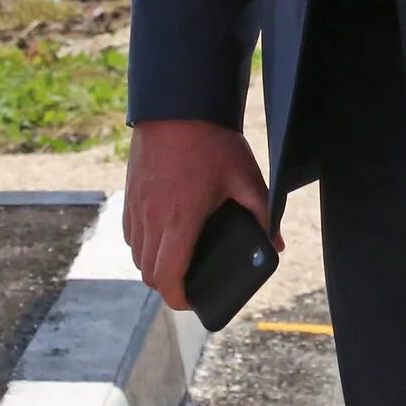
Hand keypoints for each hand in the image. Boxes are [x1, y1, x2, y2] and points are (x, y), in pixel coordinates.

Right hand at [124, 120, 275, 311]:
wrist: (177, 105)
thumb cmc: (212, 141)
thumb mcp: (245, 176)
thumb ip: (262, 213)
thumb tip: (275, 243)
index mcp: (180, 219)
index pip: (167, 276)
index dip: (178, 298)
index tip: (193, 301)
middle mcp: (152, 218)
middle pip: (148, 273)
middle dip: (168, 286)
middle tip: (190, 285)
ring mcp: (137, 206)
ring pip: (136, 255)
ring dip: (154, 266)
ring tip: (178, 263)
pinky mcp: (130, 194)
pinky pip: (130, 234)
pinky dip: (143, 245)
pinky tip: (163, 236)